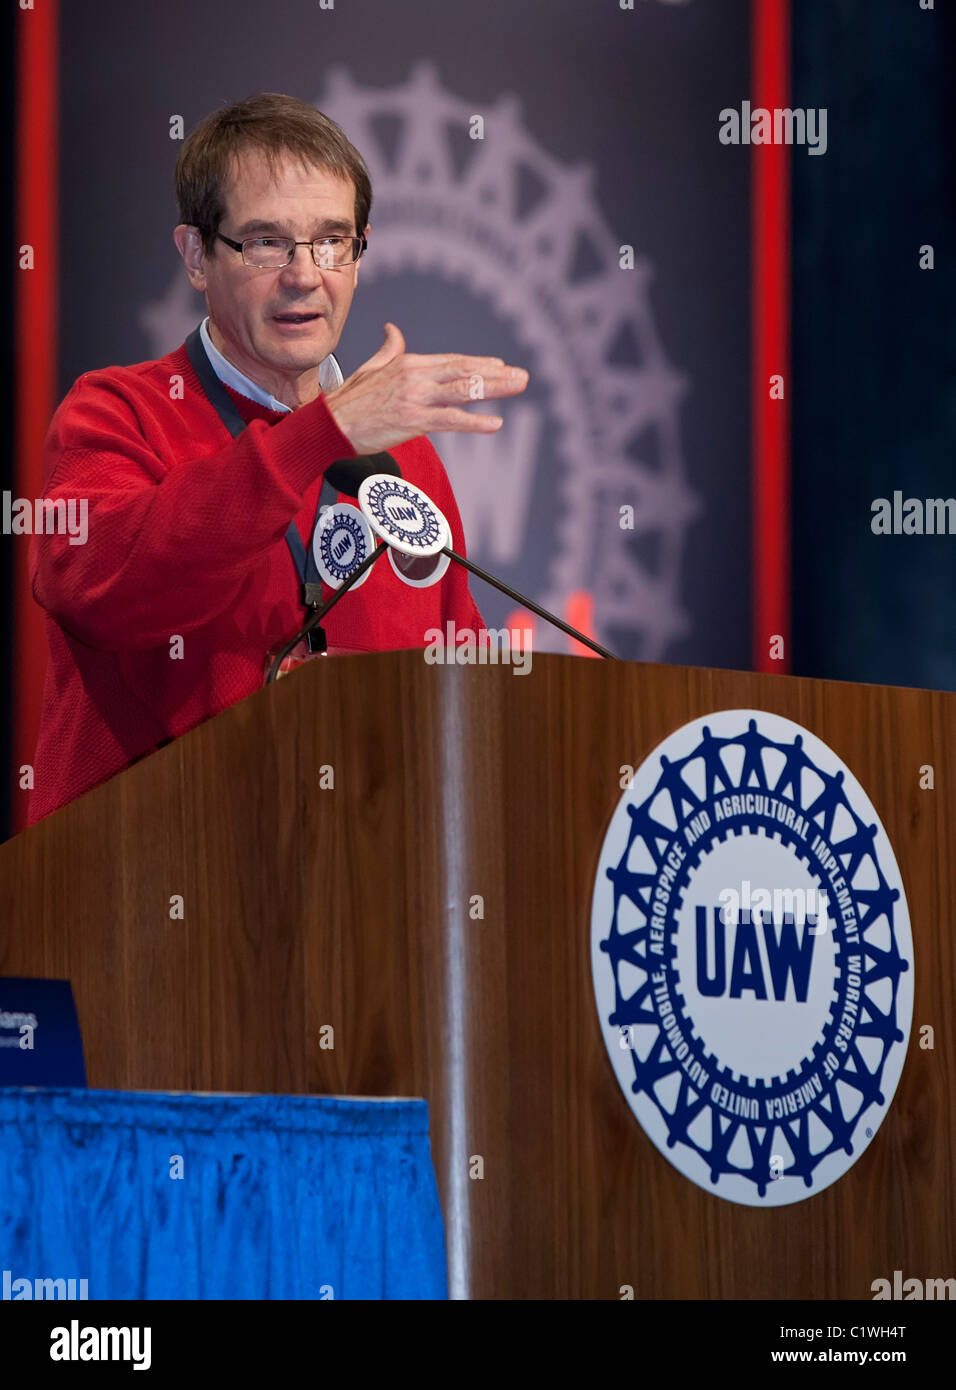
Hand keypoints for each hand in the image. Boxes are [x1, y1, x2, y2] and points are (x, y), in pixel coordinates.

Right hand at [323, 322, 529, 454]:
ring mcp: (414, 397)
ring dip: (494, 389)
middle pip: (463, 372)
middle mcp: (414, 376)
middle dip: (496, 374)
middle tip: (523, 377)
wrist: (327, 424)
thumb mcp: (370, 368)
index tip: (501, 365)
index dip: (478, 363)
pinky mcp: (411, 420)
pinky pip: (450, 420)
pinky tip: (495, 424)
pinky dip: (474, 421)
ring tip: (518, 388)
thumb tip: (392, 329)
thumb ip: (388, 349)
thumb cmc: (348, 401)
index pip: (452, 361)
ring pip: (462, 391)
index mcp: (407, 363)